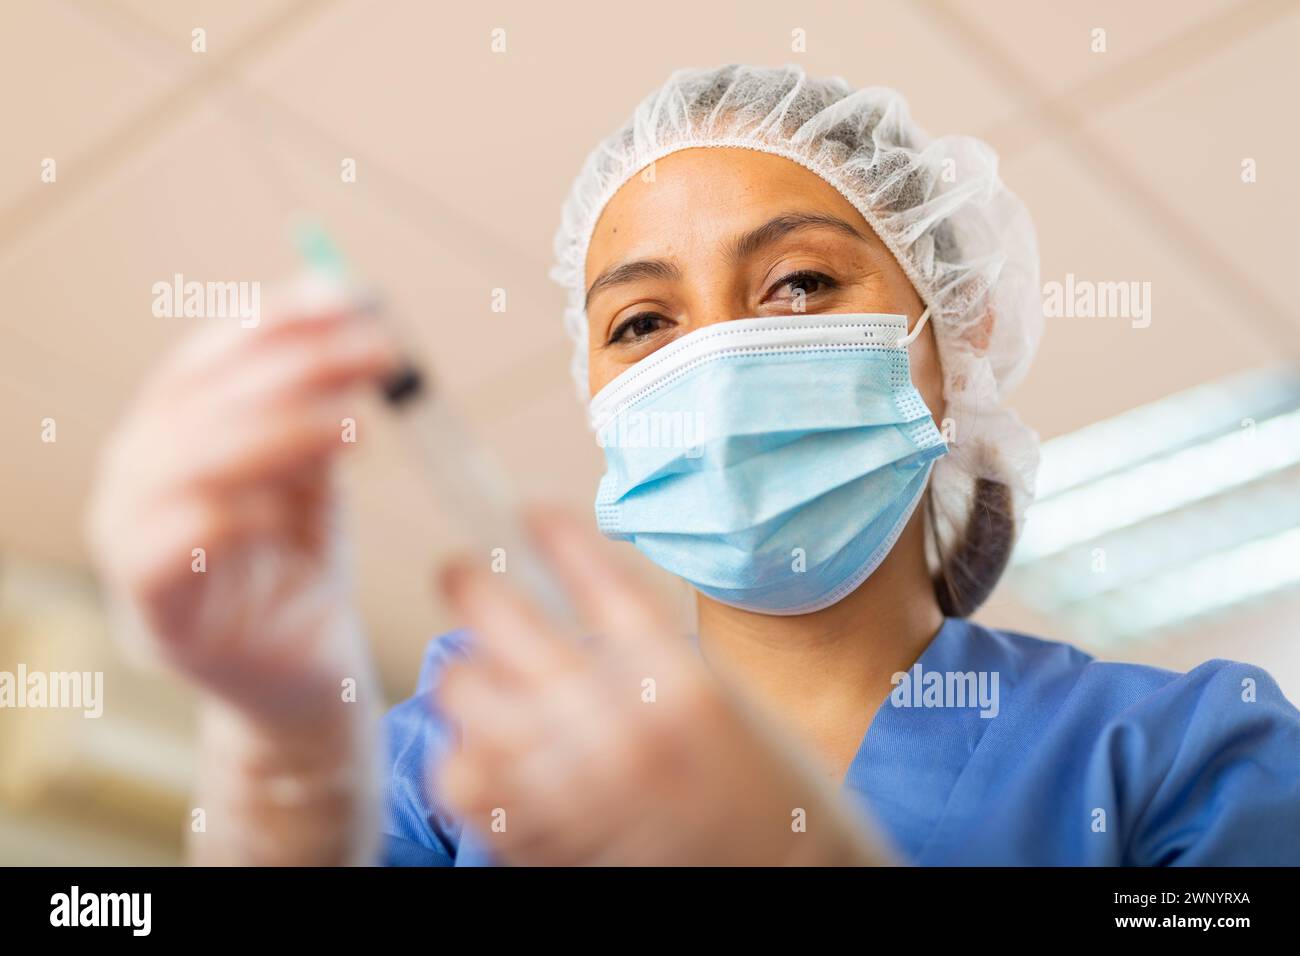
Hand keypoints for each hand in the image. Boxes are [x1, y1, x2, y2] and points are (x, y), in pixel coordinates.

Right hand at [86, 276, 398, 721]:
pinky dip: (234, 515)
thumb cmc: (303, 556)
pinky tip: (294, 508)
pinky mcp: (153, 608)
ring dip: (276, 432)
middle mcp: (136, 473)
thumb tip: (353, 310)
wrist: (303, 666)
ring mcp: (130, 539)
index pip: (209, 355)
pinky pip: (173, 547)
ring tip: (357, 425)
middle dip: (296, 367)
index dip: (274, 319)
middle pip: (200, 399)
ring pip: (182, 462)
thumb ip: (320, 401)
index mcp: (170, 430)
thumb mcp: (318, 468)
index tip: (349, 296)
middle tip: (379, 354)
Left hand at [435, 509, 894, 865]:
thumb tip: (563, 601)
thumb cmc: (759, 789)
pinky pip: (461, 776)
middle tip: (458, 572)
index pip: (597, 581)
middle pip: (508, 621)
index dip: (552, 535)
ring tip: (477, 670)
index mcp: (681, 683)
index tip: (530, 515)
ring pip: (466, 693)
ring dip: (467, 672)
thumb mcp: (723, 699)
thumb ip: (646, 654)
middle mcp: (621, 728)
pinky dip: (461, 752)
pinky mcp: (543, 837)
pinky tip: (482, 743)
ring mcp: (574, 785)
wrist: (783, 883)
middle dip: (470, 583)